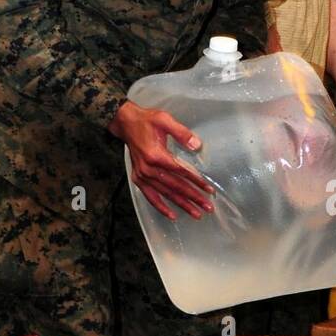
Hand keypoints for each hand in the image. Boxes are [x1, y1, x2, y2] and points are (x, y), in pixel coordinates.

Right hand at [109, 101, 213, 220]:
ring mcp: (142, 176)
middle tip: (208, 208)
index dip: (197, 182)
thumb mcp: (165, 120)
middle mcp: (148, 169)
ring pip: (165, 194)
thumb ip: (182, 133)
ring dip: (181, 205)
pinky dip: (161, 207)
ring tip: (196, 214)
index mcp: (156, 155)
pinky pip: (150, 196)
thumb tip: (197, 145)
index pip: (181, 173)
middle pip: (176, 187)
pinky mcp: (138, 179)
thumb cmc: (147, 121)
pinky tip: (172, 215)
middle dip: (193, 198)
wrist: (126, 123)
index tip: (209, 191)